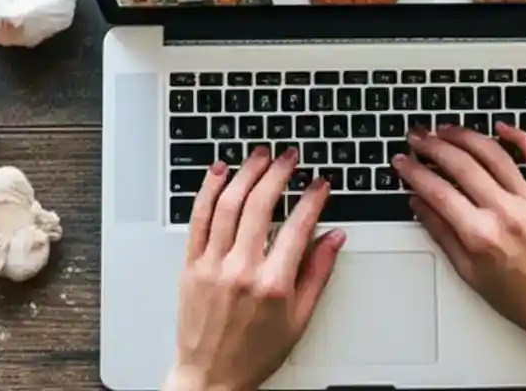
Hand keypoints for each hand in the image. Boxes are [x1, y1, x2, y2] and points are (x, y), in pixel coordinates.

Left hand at [164, 148, 344, 390]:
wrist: (210, 377)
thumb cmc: (255, 353)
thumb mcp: (300, 319)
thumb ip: (318, 273)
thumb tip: (335, 237)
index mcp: (273, 285)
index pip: (298, 226)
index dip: (313, 198)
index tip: (320, 184)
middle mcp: (241, 271)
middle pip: (260, 205)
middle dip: (279, 173)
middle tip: (290, 156)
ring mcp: (212, 266)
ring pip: (228, 205)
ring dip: (246, 173)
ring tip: (260, 156)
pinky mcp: (190, 266)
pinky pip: (198, 219)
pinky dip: (208, 191)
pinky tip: (220, 173)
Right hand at [391, 123, 525, 344]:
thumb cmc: (516, 296)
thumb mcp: (468, 272)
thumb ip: (441, 234)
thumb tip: (418, 204)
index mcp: (480, 235)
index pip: (437, 191)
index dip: (413, 172)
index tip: (401, 162)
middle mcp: (505, 212)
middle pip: (461, 165)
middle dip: (433, 146)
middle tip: (417, 138)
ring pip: (493, 154)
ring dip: (466, 136)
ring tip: (446, 129)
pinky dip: (520, 138)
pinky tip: (502, 127)